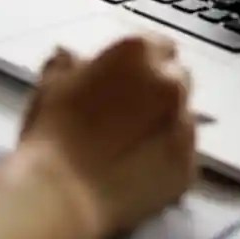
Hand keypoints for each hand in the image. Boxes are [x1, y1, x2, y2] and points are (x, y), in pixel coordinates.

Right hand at [19, 35, 196, 235]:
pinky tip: (134, 166)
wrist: (62, 193)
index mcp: (136, 54)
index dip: (142, 63)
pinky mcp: (188, 167)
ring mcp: (184, 127)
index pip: (159, 45)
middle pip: (176, 78)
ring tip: (126, 144)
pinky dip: (165, 157)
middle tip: (126, 110)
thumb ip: (69, 65)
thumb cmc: (53, 138)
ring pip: (182, 117)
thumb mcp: (50, 85)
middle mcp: (168, 84)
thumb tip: (70, 61)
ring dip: (162, 123)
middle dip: (156, 90)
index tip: (129, 77)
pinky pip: (182, 155)